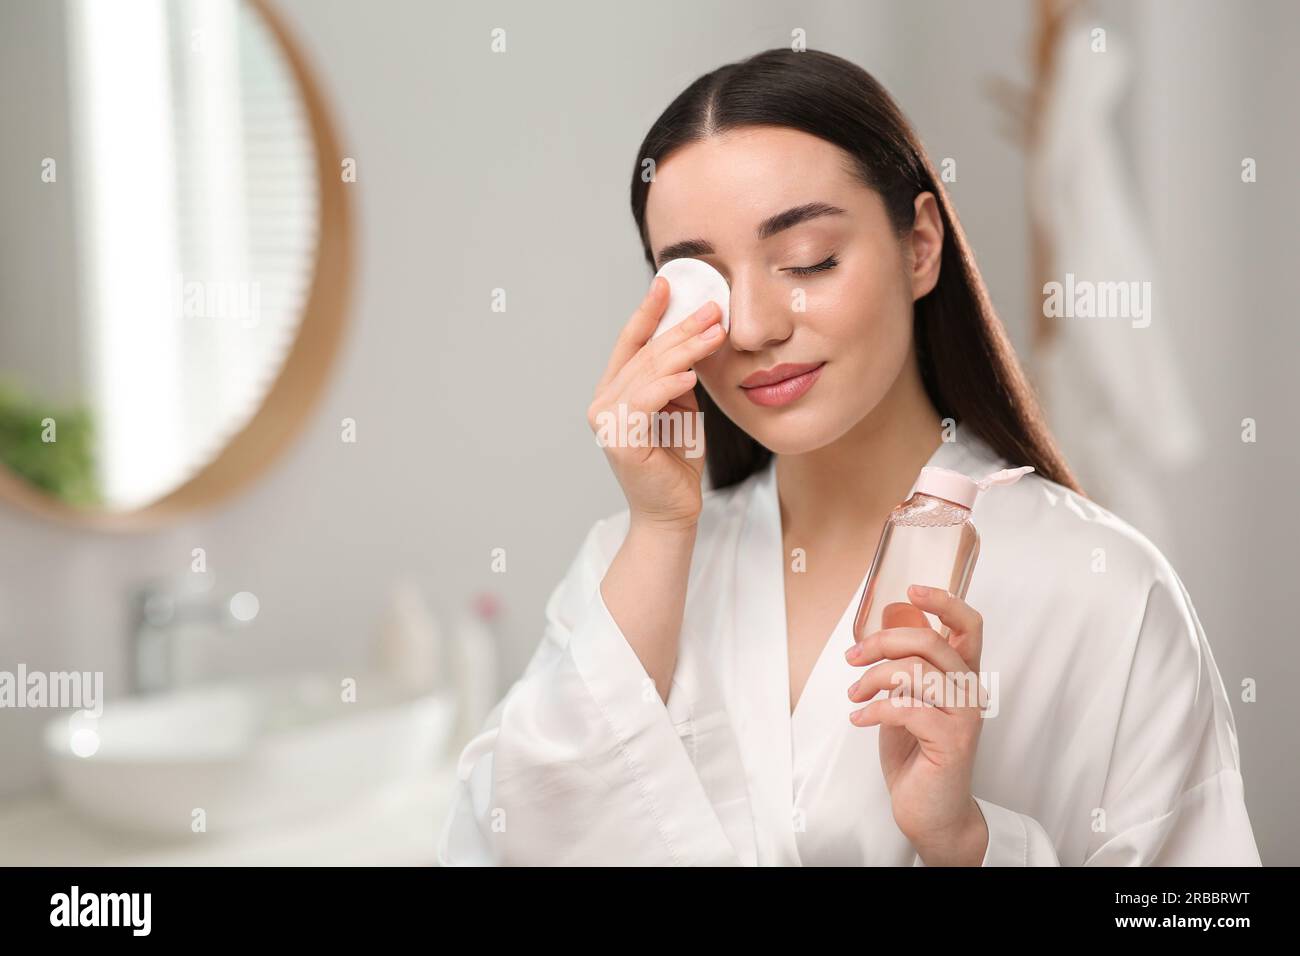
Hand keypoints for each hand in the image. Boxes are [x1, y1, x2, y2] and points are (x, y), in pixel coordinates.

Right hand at [587, 276, 726, 531]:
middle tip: (713, 309)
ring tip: (716, 333)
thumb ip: (676, 379)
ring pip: (650, 372)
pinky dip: (669, 385)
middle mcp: (604, 403)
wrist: (673, 511)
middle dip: (682, 328)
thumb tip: (693, 343)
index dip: (648, 312)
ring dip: (685, 350)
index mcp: (614, 392)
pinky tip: (691, 375)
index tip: (667, 282)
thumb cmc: (676, 462)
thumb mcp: (680, 410)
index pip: (630, 343)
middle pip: (646, 354)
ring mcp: (608, 421)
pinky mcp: (621, 440)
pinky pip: (647, 401)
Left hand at [845, 585, 990, 864]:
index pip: (969, 625)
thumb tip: (878, 634)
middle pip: (931, 641)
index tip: (912, 589)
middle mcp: (969, 690)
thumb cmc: (917, 754)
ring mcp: (964, 715)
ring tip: (854, 694)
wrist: (930, 810)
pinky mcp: (951, 741)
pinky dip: (874, 709)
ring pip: (916, 671)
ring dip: (873, 678)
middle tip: (853, 658)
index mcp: (961, 675)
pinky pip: (906, 708)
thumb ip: (904, 669)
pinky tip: (858, 718)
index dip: (944, 600)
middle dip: (882, 642)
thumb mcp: (907, 701)